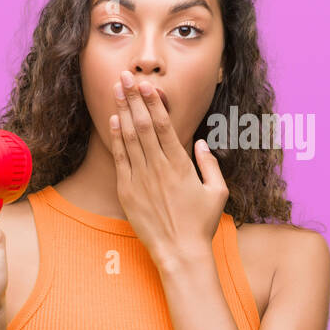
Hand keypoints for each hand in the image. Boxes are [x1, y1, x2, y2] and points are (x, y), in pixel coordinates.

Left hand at [109, 70, 227, 268]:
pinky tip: (112, 121)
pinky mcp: (127, 192)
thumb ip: (210, 164)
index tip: (147, 83)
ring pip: (129, 138)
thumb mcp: (217, 192)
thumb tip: (203, 143)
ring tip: (117, 90)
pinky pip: (120, 159)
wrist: (179, 253)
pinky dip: (116, 138)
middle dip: (134, 98)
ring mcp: (140, 179)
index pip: (164, 125)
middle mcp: (158, 168)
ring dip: (122, 111)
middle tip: (126, 76)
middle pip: (142, 125)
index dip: (153, 102)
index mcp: (181, 164)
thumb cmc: (201, 224)